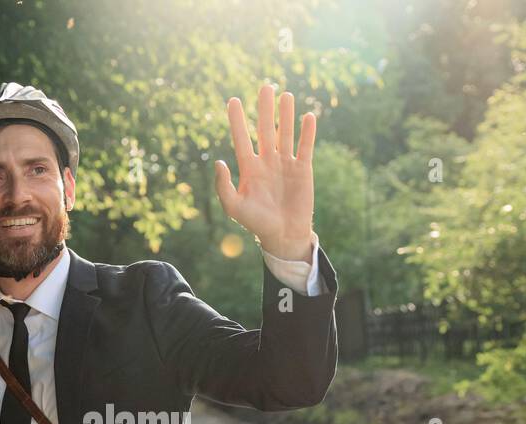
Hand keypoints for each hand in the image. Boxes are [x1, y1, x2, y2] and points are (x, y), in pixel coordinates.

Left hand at [214, 84, 316, 261]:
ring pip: (286, 133)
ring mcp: (286, 164)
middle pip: (265, 129)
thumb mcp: (234, 206)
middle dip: (265, 109)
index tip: (233, 100)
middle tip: (265, 86)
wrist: (282, 235)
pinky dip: (307, 132)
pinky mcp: (303, 169)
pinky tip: (307, 116)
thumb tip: (218, 161)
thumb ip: (224, 185)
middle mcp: (267, 161)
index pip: (242, 138)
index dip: (237, 120)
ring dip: (286, 115)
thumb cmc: (256, 223)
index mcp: (249, 168)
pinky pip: (305, 147)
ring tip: (285, 95)